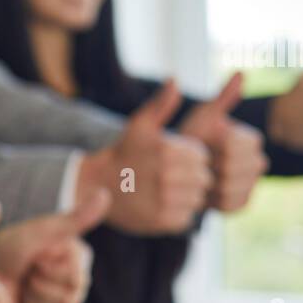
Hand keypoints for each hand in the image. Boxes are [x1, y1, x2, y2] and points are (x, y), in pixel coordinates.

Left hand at [0, 189, 109, 302]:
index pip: (74, 278)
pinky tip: (19, 302)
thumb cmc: (11, 245)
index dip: (48, 268)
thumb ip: (77, 217)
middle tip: (26, 271)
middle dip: (38, 284)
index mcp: (79, 261)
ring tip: (22, 285)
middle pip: (67, 300)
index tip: (36, 255)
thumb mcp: (44, 231)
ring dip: (31, 299)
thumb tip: (105, 194)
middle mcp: (76, 286)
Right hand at [77, 81, 211, 234]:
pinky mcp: (162, 222)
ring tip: (168, 191)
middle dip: (192, 178)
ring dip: (187, 196)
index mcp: (167, 150)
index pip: (202, 156)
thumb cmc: (125, 152)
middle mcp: (167, 175)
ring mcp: (165, 200)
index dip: (192, 159)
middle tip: (172, 178)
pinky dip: (179, 213)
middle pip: (203, 178)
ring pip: (197, 199)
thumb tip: (175, 80)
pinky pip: (187, 218)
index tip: (175, 161)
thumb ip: (161, 104)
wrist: (98, 185)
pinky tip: (163, 205)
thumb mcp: (140, 124)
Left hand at [178, 71, 268, 212]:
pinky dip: (213, 200)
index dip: (216, 146)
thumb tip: (241, 72)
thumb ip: (223, 98)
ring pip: (231, 186)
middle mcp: (258, 162)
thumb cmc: (191, 138)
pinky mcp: (241, 204)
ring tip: (198, 176)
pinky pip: (229, 204)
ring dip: (210, 183)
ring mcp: (251, 184)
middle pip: (234, 167)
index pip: (237, 144)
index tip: (203, 142)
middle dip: (211, 165)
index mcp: (250, 139)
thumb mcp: (203, 116)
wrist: (177, 170)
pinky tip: (202, 193)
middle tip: (198, 162)